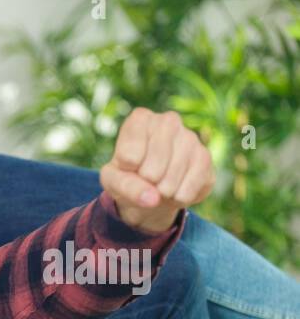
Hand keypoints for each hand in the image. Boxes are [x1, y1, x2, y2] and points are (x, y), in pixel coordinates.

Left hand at [100, 108, 214, 234]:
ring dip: (162, 192)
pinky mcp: (205, 157)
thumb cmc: (127, 176)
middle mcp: (168, 121)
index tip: (128, 166)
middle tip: (146, 178)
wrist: (151, 187)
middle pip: (153, 166)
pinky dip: (179, 197)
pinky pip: (191, 186)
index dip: (127, 170)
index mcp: (140, 119)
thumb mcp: (114, 181)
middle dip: (146, 182)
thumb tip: (153, 198)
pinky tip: (175, 190)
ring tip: (159, 184)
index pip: (129, 154)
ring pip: (173, 177)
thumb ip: (126, 187)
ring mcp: (190, 137)